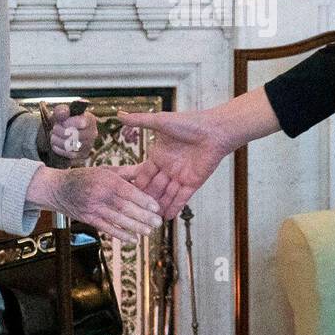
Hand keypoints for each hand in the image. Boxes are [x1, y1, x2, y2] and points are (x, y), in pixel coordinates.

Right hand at [26, 164, 160, 243]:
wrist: (58, 189)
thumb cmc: (86, 177)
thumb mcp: (105, 170)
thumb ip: (127, 172)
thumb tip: (147, 169)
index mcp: (106, 180)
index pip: (128, 191)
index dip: (143, 200)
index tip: (156, 207)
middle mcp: (100, 195)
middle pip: (125, 208)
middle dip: (143, 216)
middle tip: (158, 222)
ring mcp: (93, 209)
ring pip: (117, 220)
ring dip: (135, 227)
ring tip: (149, 232)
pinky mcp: (89, 219)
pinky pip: (107, 228)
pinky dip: (120, 235)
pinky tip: (133, 239)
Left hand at [42, 103, 96, 162]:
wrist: (62, 135)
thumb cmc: (63, 122)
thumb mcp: (60, 113)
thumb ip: (61, 110)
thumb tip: (64, 113)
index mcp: (90, 120)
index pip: (82, 123)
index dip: (68, 123)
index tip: (61, 122)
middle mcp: (93, 133)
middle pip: (76, 135)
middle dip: (60, 132)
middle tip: (54, 129)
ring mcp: (89, 146)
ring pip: (71, 146)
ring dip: (57, 141)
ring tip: (53, 136)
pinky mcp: (82, 155)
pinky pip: (69, 155)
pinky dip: (59, 149)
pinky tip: (55, 144)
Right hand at [116, 109, 232, 219]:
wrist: (215, 131)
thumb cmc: (189, 123)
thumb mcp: (161, 122)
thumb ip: (140, 121)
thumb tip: (119, 115)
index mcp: (158, 155)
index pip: (143, 173)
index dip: (135, 184)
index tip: (123, 195)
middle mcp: (168, 167)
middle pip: (154, 187)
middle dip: (144, 199)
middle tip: (132, 213)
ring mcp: (180, 176)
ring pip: (166, 195)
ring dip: (158, 207)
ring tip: (147, 220)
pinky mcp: (193, 182)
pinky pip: (181, 198)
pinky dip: (174, 208)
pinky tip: (165, 218)